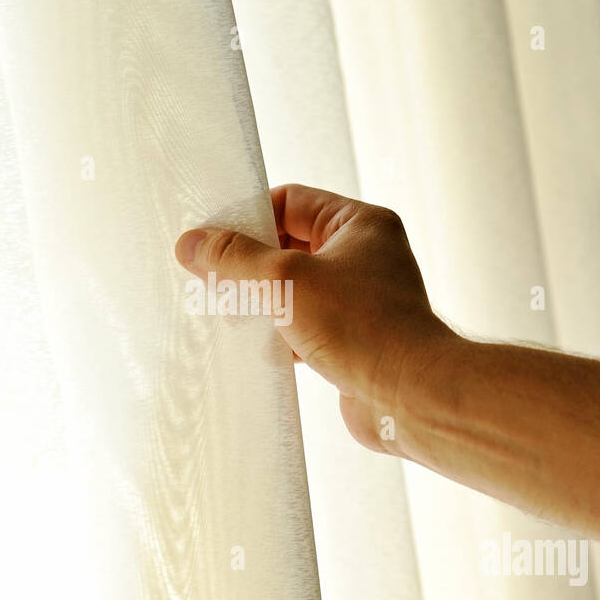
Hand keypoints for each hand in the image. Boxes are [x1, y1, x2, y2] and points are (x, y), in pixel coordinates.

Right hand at [175, 184, 455, 453]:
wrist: (408, 398)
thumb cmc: (361, 327)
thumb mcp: (285, 281)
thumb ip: (235, 258)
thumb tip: (191, 242)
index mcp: (359, 225)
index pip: (291, 201)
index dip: (249, 216)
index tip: (210, 239)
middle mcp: (364, 256)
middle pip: (289, 245)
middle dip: (249, 262)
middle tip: (209, 277)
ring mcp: (360, 300)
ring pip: (294, 289)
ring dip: (261, 300)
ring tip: (226, 312)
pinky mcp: (352, 339)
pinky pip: (304, 325)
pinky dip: (278, 333)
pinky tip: (253, 345)